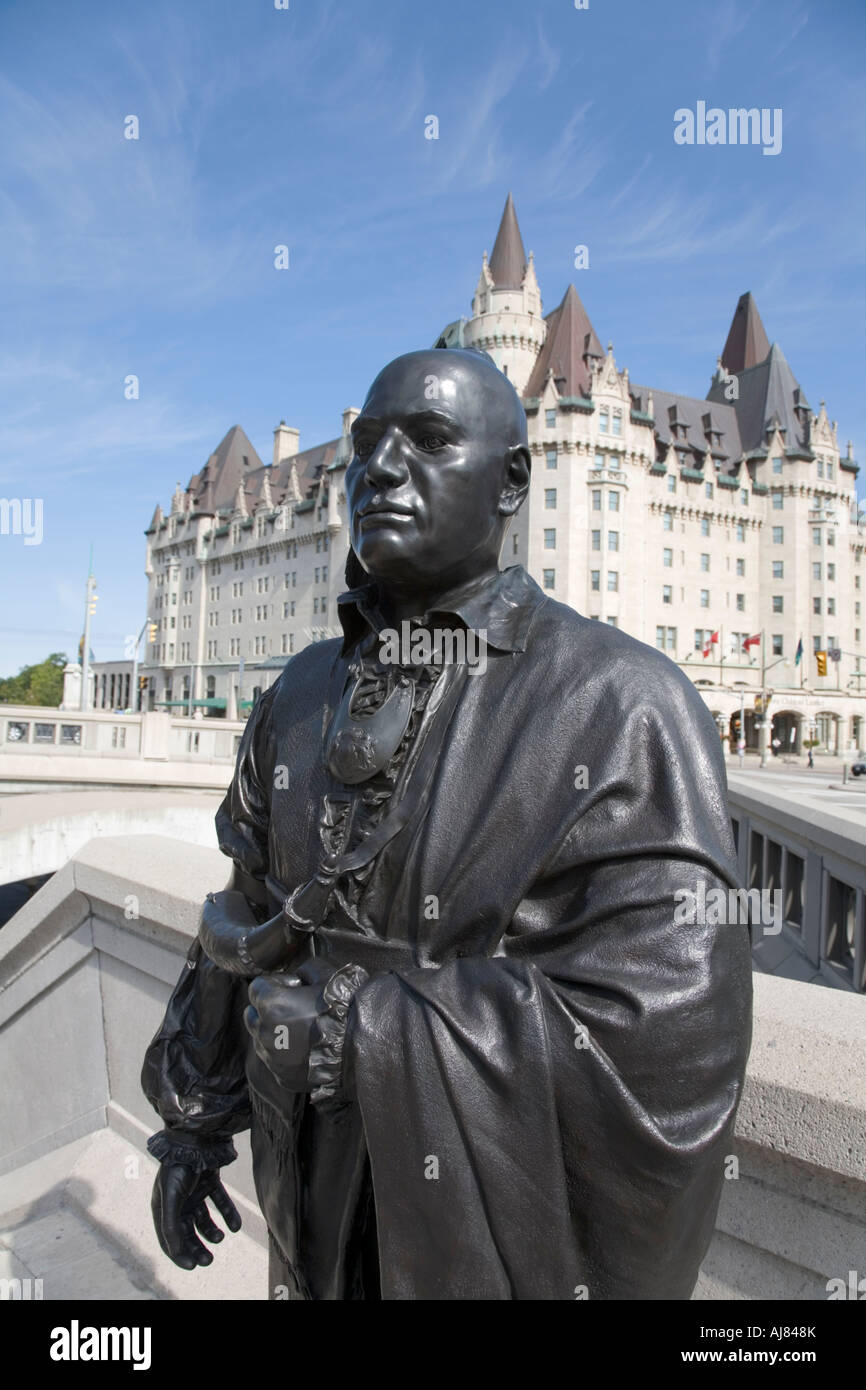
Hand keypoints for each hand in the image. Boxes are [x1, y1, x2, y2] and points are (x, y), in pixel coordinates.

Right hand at [151, 1164, 240, 1269]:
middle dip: (197, 1247)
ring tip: (220, 1238)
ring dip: (212, 1232)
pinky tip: (235, 1226)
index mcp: (162, 1206)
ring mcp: (194, 1191)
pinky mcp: (210, 1181)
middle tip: (208, 1260)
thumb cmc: (178, 1167)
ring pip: (203, 1219)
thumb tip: (177, 1250)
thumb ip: (171, 1226)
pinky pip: (220, 1202)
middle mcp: (177, 1200)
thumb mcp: (171, 1198)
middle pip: (186, 1232)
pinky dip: (228, 1214)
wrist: (196, 1136)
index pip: (168, 1238)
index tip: (193, 1266)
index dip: (179, 1254)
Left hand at [244, 961, 332, 1090]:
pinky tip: (306, 1048)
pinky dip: (284, 1052)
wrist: (362, 1045)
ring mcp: (272, 1057)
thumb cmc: (343, 1006)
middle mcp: (265, 1031)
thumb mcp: (326, 974)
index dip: (276, 983)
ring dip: (273, 1031)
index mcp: (271, 1003)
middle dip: (267, 1008)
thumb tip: (300, 977)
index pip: (256, 987)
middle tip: (293, 1007)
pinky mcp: (282, 1075)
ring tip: (300, 1029)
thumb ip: (305, 970)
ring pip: (260, 1038)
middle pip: (252, 1014)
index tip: (295, 987)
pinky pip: (274, 1060)